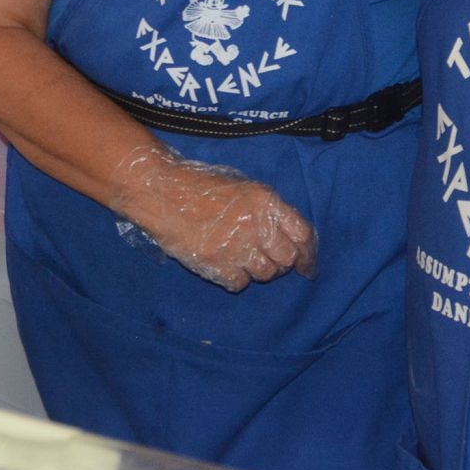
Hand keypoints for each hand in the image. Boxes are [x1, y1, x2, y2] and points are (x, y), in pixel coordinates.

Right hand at [112, 146, 317, 292]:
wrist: (161, 192)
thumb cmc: (201, 185)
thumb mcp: (242, 186)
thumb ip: (267, 209)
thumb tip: (286, 235)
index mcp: (265, 200)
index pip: (303, 233)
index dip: (308, 253)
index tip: (307, 265)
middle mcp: (256, 225)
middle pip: (287, 258)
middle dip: (282, 262)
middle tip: (268, 258)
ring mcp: (236, 247)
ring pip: (266, 274)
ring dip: (259, 270)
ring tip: (243, 257)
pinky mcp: (215, 265)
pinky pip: (240, 284)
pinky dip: (236, 278)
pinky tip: (226, 264)